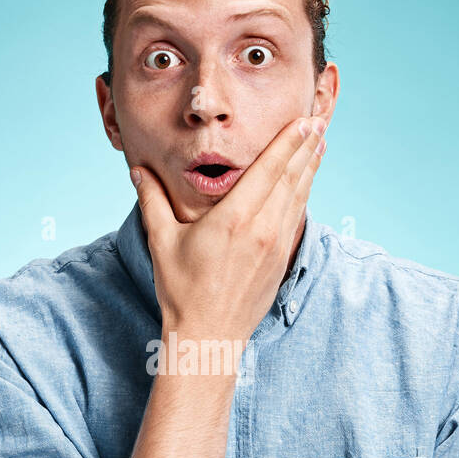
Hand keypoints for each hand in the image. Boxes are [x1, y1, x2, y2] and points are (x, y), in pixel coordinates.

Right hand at [131, 115, 326, 343]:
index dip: (289, 142)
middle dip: (307, 147)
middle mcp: (262, 229)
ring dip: (310, 168)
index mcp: (235, 219)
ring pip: (299, 196)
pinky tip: (307, 184)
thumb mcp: (161, 241)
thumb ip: (152, 200)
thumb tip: (137, 170)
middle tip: (321, 121)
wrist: (208, 336)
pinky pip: (297, 218)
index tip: (304, 121)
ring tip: (320, 145)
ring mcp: (276, 245)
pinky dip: (304, 195)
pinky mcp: (281, 260)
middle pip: (292, 177)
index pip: (270, 169)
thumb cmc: (182, 291)